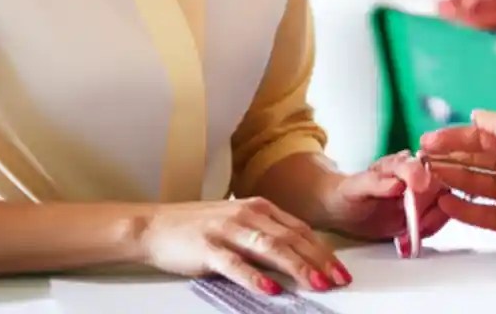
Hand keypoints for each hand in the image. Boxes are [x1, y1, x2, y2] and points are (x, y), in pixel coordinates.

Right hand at [139, 198, 350, 295]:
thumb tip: (299, 257)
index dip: (323, 250)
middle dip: (319, 261)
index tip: (340, 269)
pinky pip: (235, 264)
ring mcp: (227, 230)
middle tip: (339, 280)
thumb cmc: (198, 227)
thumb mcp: (238, 223)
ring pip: (270, 248)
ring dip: (297, 267)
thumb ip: (266, 235)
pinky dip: (255, 277)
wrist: (154, 225)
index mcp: (258, 207)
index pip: (300, 229)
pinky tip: (271, 289)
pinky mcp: (207, 248)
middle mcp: (247, 214)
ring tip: (316, 283)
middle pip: (292, 238)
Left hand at [321, 151, 448, 256]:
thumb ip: (376, 184)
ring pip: (444, 202)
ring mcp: (421, 195)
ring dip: (436, 217)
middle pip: (440, 183)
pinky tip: (417, 234)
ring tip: (418, 229)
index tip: (417, 190)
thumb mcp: (356, 188)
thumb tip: (399, 184)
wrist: (344, 210)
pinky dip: (431, 228)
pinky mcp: (422, 213)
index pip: (421, 165)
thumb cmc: (348, 193)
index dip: (423, 178)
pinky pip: (437, 219)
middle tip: (419, 219)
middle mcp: (415, 176)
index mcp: (399, 164)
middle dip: (434, 202)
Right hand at [420, 110, 495, 259]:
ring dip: (449, 181)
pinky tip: (443, 203)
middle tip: (420, 162)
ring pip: (471, 186)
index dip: (452, 138)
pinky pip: (478, 213)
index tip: (428, 141)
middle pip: (470, 162)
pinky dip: (460, 208)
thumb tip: (476, 113)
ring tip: (426, 180)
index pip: (476, 139)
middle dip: (445, 160)